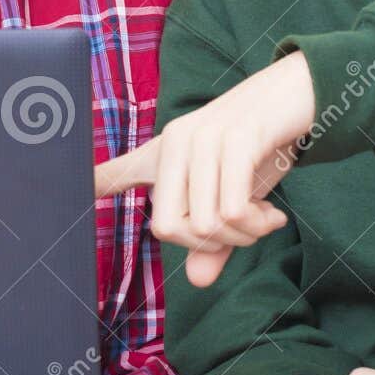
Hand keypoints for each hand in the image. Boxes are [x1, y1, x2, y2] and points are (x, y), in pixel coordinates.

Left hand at [94, 52, 316, 286]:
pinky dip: (256, 226)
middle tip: (244, 233)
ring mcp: (203, 138)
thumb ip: (214, 239)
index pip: (117, 173)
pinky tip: (275, 216)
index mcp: (165, 151)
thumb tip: (196, 280)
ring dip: (243, 237)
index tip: (71, 192)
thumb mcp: (236, 197)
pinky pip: (232, 210)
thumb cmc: (262, 148)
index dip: (92, 185)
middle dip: (209, 245)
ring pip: (205, 224)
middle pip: (168, 228)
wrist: (303, 94)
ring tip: (265, 221)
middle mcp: (175, 141)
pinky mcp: (237, 139)